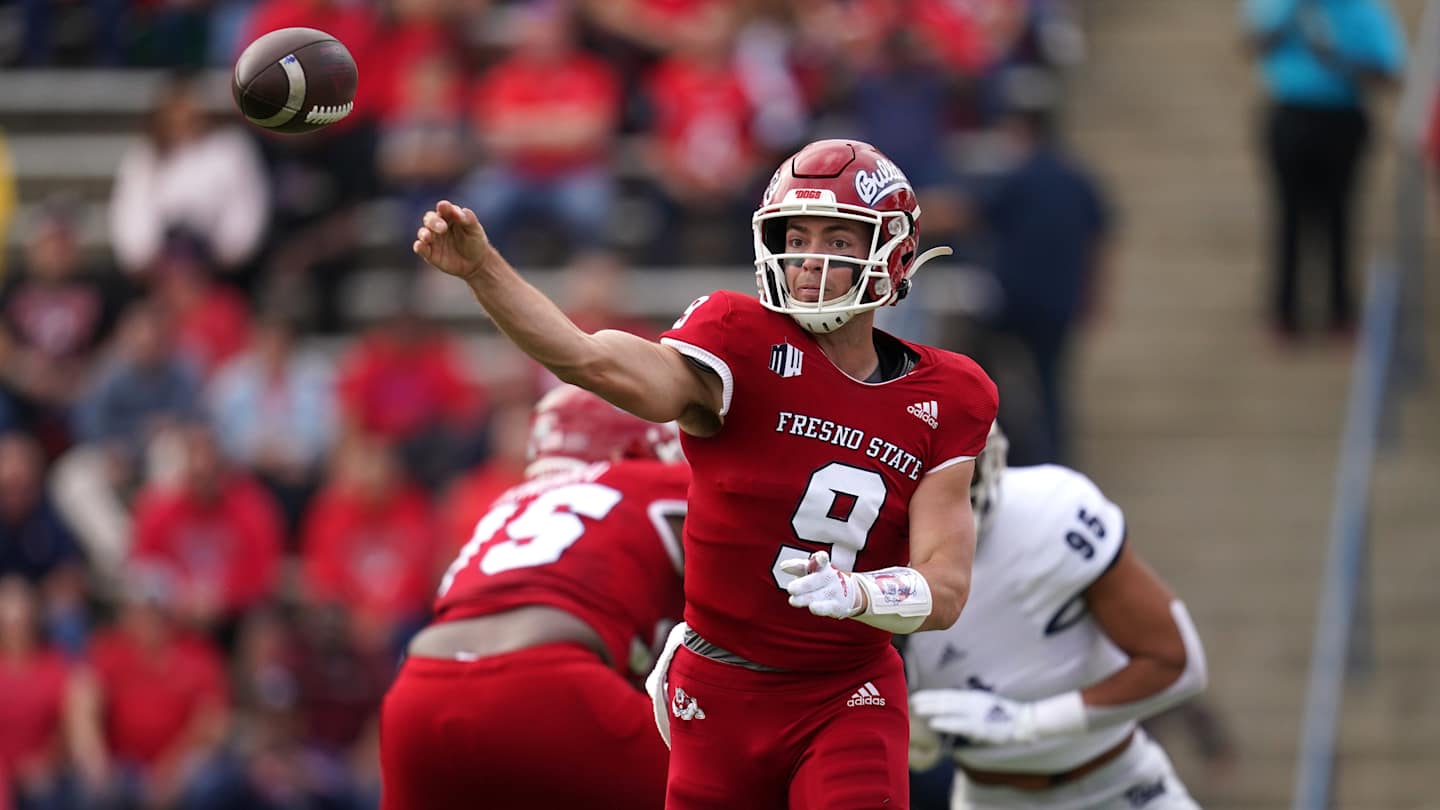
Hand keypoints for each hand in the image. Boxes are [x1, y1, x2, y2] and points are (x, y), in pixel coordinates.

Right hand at [413, 200, 493, 280]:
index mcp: (449, 216)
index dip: (443, 207)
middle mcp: (438, 225)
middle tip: (442, 228)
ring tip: (428, 237)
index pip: (444, 209)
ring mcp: (432, 239)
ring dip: (424, 233)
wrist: (475, 263)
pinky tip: (420, 245)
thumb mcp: (475, 230)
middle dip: (434, 221)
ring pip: (423, 232)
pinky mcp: (429, 253)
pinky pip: (420, 248)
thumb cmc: (475, 241)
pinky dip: (419, 246)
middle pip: (430, 219)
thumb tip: (462, 211)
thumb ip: (469, 219)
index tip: (443, 206)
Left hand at [778, 550, 861, 618]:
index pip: (821, 560)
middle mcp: (829, 577)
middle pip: (817, 580)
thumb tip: (783, 566)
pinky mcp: (837, 606)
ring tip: (793, 601)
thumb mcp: (810, 570)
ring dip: (806, 598)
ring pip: (819, 595)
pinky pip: (828, 607)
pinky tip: (812, 607)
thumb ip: (797, 567)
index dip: (821, 558)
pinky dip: (821, 608)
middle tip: (790, 588)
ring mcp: (833, 591)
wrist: (846, 593)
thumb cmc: (821, 580)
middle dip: (803, 584)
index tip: (820, 557)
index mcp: (822, 566)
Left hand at [910, 689, 1087, 745]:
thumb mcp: (983, 707)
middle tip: (910, 700)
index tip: (916, 696)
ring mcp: (976, 713)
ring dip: (932, 709)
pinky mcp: (980, 726)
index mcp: (972, 698)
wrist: (1024, 721)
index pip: (947, 696)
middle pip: (945, 700)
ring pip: (949, 709)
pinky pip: (959, 724)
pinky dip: (945, 722)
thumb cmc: (1002, 716)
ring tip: (916, 709)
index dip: (931, 696)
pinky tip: (933, 723)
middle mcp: (972, 702)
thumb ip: (967, 708)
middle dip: (927, 700)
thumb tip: (950, 712)